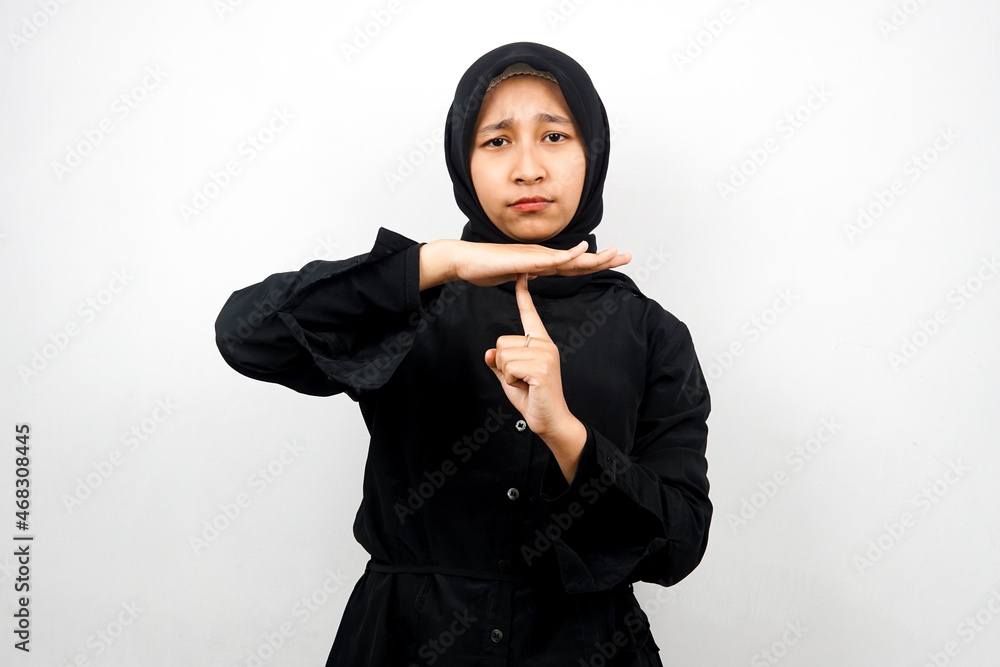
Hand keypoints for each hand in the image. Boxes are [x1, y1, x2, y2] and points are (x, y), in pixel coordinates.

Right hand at [420, 238, 629, 288]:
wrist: (465, 261)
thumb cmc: (485, 267)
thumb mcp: (513, 274)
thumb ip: (526, 274)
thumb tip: (532, 276)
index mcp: (543, 261)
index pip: (575, 264)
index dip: (596, 263)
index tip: (615, 261)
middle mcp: (543, 256)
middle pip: (580, 259)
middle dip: (605, 258)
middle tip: (629, 256)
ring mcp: (535, 256)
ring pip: (570, 258)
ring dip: (593, 256)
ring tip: (615, 254)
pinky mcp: (525, 259)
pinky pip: (549, 259)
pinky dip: (566, 255)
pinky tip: (581, 250)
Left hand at [484, 274, 586, 459]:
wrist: (550, 421)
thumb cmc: (532, 399)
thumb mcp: (510, 377)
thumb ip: (499, 363)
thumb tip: (489, 353)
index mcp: (540, 342)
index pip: (529, 314)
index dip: (523, 294)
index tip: (522, 274)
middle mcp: (545, 343)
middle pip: (501, 342)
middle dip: (503, 364)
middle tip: (521, 379)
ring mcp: (545, 353)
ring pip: (503, 355)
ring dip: (506, 374)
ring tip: (524, 383)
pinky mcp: (541, 366)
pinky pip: (508, 367)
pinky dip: (510, 380)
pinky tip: (527, 387)